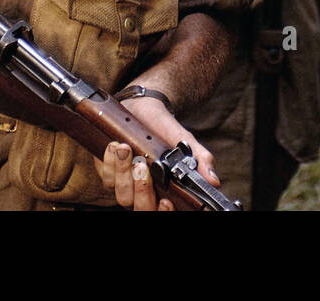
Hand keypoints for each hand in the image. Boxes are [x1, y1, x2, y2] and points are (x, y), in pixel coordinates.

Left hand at [94, 97, 219, 210]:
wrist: (144, 109)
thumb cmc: (165, 130)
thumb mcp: (185, 142)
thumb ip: (199, 160)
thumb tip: (213, 181)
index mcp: (166, 190)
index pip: (164, 211)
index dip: (164, 211)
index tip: (166, 199)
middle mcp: (145, 192)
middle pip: (141, 209)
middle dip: (141, 191)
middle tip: (143, 167)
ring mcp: (126, 184)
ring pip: (122, 195)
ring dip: (123, 172)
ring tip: (126, 148)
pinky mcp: (109, 172)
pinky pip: (106, 177)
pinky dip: (109, 161)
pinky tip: (115, 145)